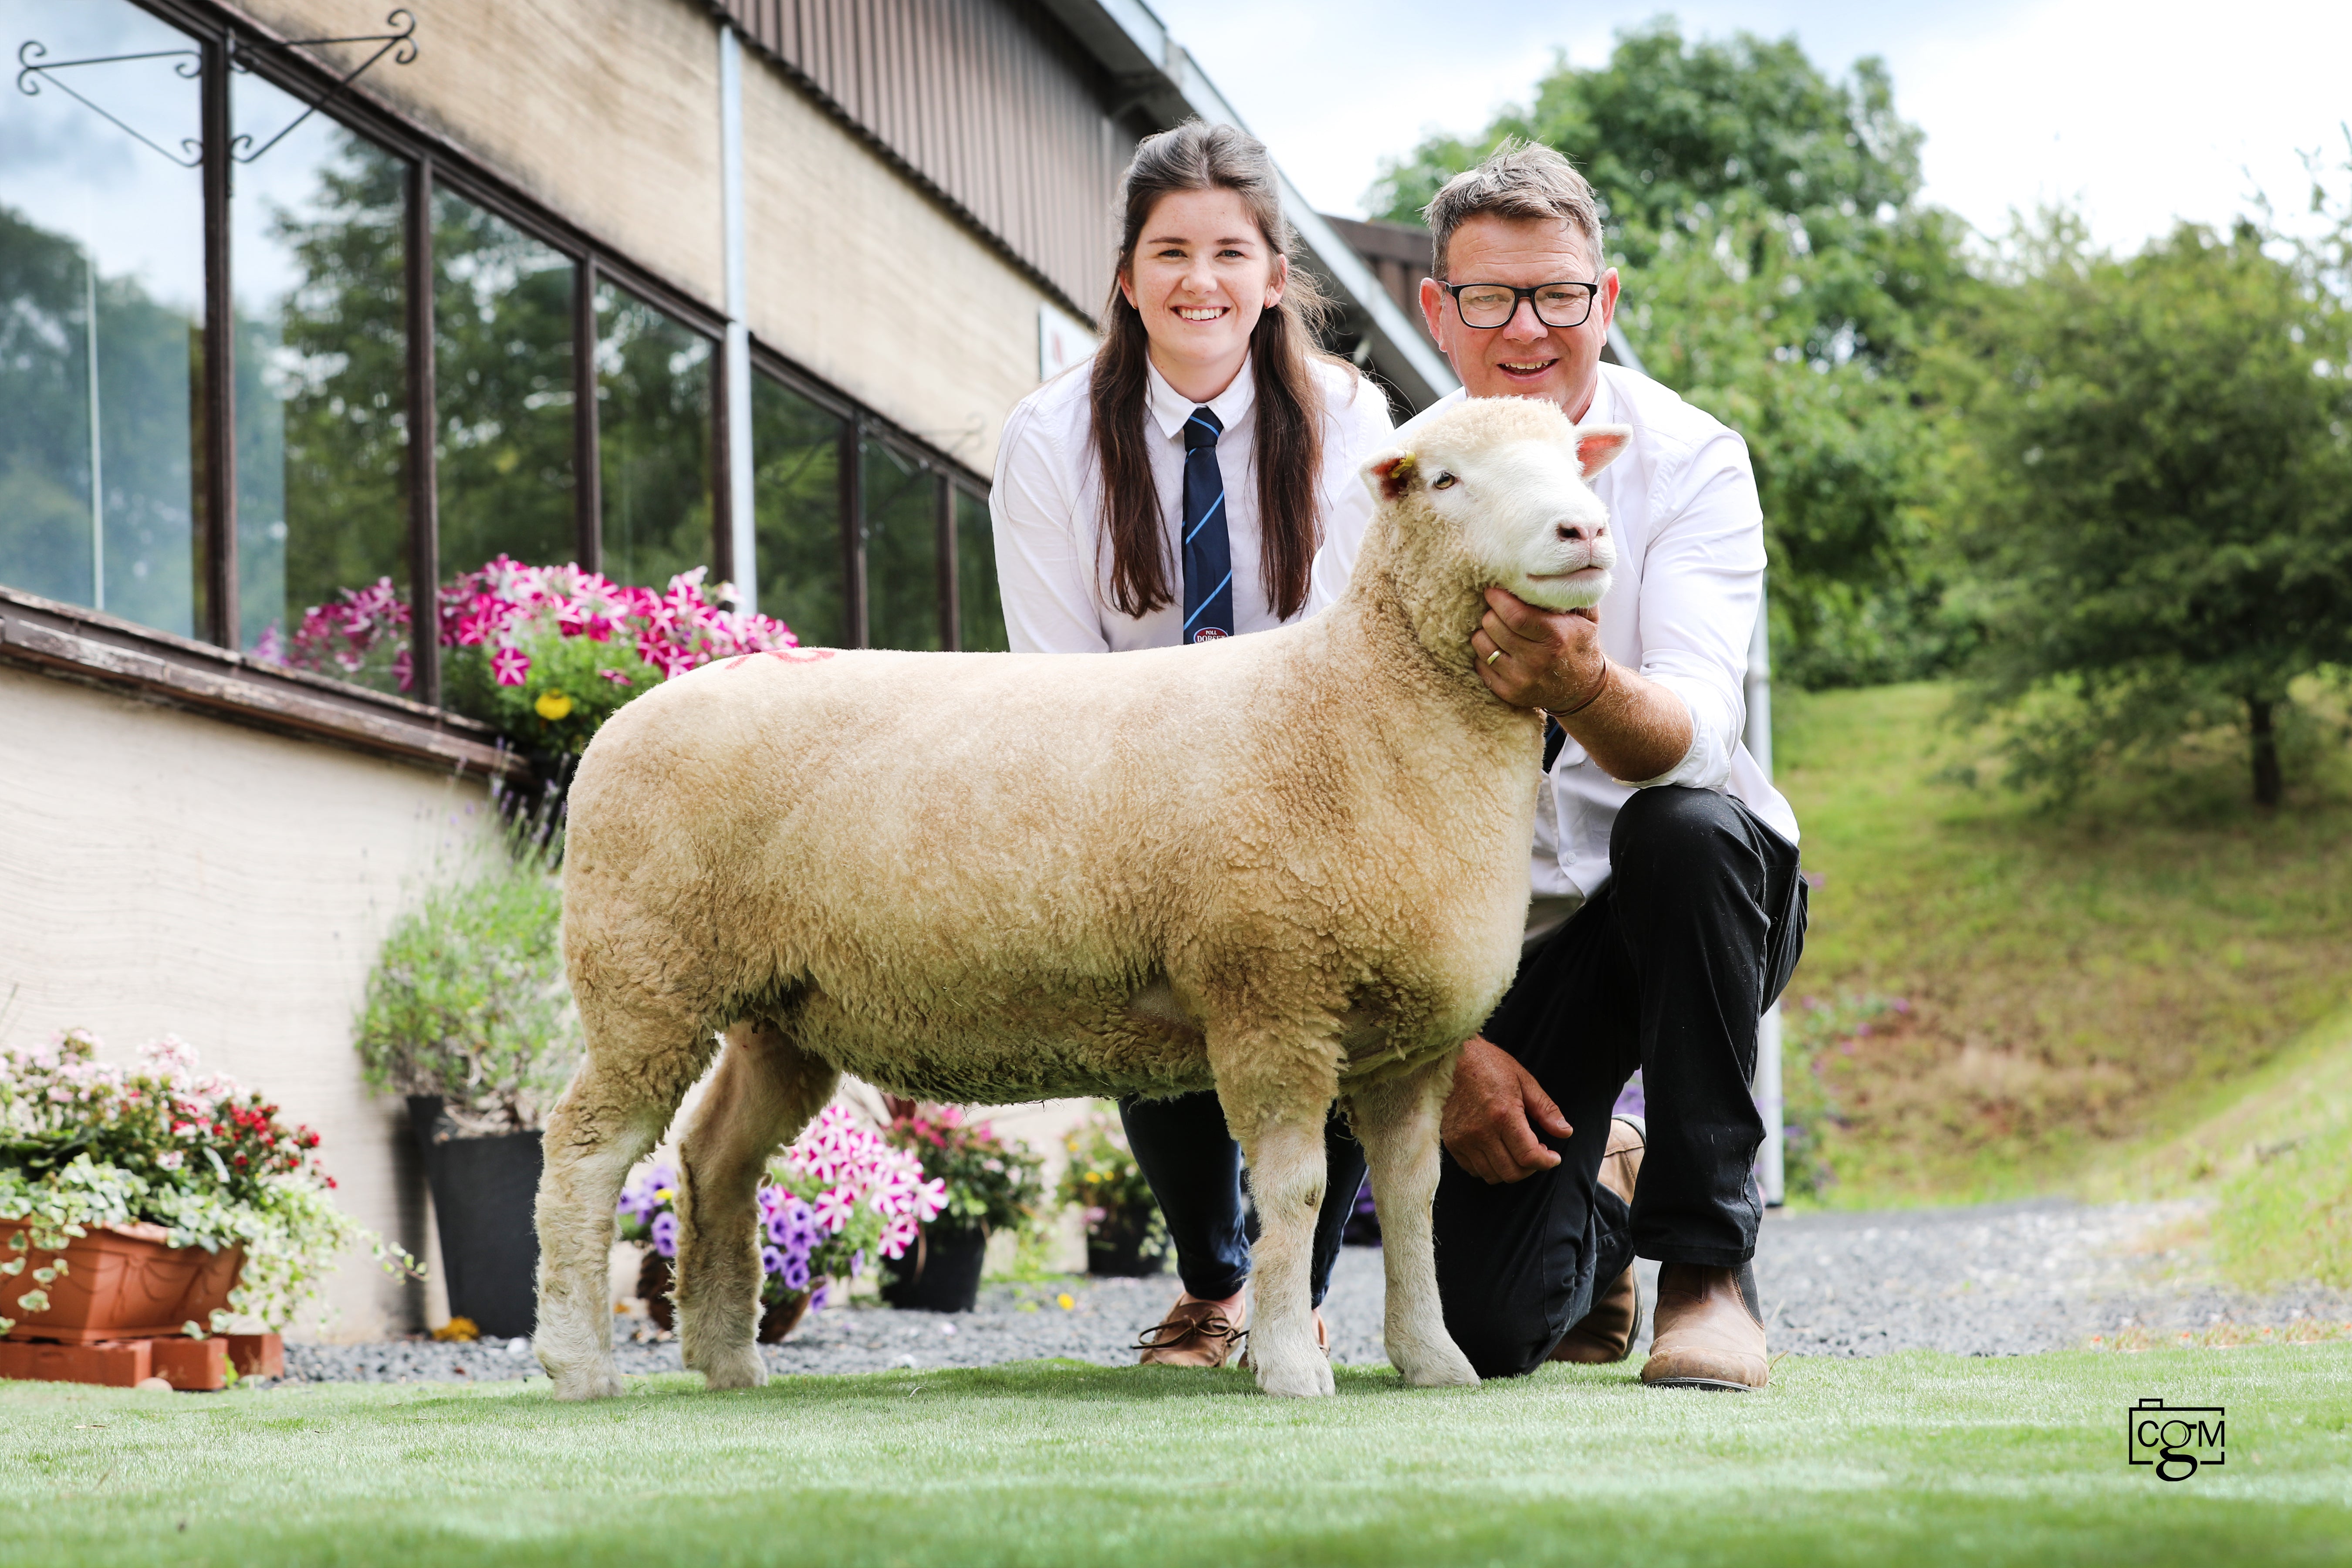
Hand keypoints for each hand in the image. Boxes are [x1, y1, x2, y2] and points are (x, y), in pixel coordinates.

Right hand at [1441, 1037, 1572, 1183]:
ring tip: (1516, 1152)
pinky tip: (1496, 1150)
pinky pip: (1473, 1169)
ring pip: (1492, 1176)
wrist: (1451, 1058)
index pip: (1529, 1156)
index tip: (1553, 1158)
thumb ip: (1546, 1110)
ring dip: (1510, 1169)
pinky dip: (1489, 1167)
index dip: (1546, 1162)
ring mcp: (1463, 1139)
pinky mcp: (1451, 1142)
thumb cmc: (1490, 1065)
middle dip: (1530, 1168)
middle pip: (1511, 1172)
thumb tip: (1565, 1132)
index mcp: (1503, 1114)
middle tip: (1536, 1153)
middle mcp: (1481, 1131)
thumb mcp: (1524, 1081)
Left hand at [1468, 588, 1604, 713]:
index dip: (1498, 599)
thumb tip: (1560, 566)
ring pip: (1482, 645)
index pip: (1515, 615)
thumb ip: (1573, 591)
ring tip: (1496, 628)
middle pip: (1494, 627)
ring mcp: (1522, 680)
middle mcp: (1537, 660)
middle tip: (1495, 608)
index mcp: (1556, 637)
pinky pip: (1480, 666)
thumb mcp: (1587, 617)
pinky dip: (1483, 654)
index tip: (1492, 590)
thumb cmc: (1580, 644)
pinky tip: (1497, 648)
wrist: (1584, 688)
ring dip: (1484, 632)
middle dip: (1490, 613)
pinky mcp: (1510, 694)